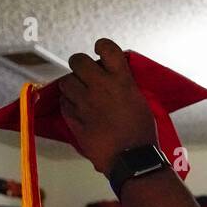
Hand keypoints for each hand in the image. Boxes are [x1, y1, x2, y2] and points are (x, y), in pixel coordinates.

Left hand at [57, 39, 158, 173]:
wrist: (132, 159)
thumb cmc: (142, 133)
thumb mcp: (140, 102)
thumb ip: (124, 85)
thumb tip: (114, 77)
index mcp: (122, 81)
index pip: (107, 48)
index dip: (101, 46)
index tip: (100, 51)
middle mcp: (101, 87)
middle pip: (78, 61)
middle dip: (80, 65)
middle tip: (85, 73)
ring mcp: (85, 103)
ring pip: (66, 82)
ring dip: (72, 85)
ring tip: (80, 93)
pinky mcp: (75, 119)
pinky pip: (64, 103)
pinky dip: (69, 103)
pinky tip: (78, 109)